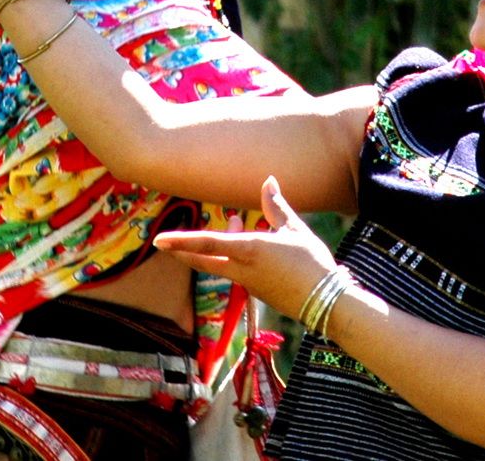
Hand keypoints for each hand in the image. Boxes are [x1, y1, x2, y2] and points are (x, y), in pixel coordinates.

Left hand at [154, 176, 338, 319]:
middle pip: (203, 260)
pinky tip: (251, 240)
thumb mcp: (295, 230)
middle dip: (182, 250)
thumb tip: (268, 181)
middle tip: (163, 242)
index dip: (181, 241)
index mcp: (249, 250)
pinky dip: (233, 254)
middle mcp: (242, 268)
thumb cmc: (312, 262)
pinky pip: (236, 270)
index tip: (159, 240)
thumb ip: (276, 206)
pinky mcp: (256, 291)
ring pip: (220, 262)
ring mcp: (247, 283)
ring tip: (235, 220)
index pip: (207, 244)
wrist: (325, 302)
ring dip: (216, 245)